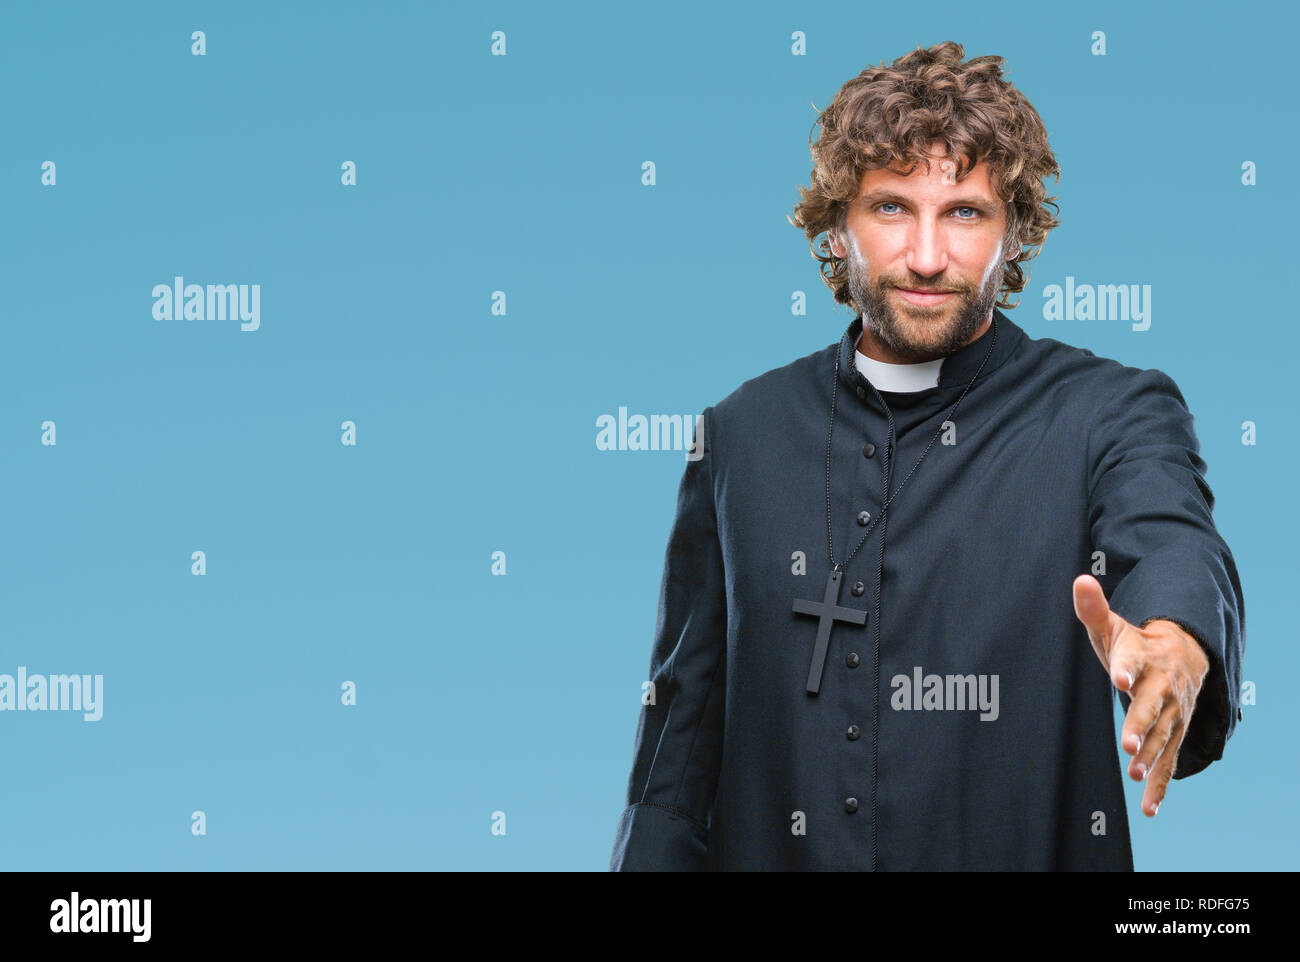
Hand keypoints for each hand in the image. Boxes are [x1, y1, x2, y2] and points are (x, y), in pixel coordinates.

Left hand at [1072, 574, 1210, 816]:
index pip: (1133, 661)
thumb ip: (1093, 608)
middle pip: (1151, 706)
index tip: (1119, 676)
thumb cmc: (1136, 643)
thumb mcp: (1113, 626)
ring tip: (1134, 772)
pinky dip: (1160, 785)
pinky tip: (1149, 808)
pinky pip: (1168, 762)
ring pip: (1163, 736)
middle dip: (1141, 724)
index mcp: (1143, 657)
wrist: (1185, 656)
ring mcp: (1171, 713)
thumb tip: (1079, 580)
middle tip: (1127, 743)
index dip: (1126, 668)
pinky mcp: (1173, 734)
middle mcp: (1161, 687)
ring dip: (1150, 755)